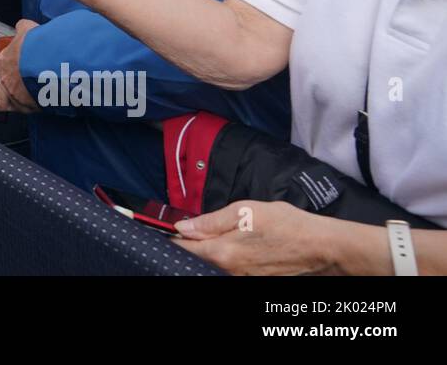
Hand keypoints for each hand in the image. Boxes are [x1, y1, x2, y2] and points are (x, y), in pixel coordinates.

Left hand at [0, 20, 39, 112]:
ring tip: (33, 94)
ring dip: (22, 102)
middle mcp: (9, 85)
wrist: (58, 62)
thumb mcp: (29, 31)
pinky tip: (48, 96)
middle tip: (13, 88)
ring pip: (16, 108)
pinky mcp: (38, 107)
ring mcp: (22, 99)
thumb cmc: (40, 47)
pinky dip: (40, 105)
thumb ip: (23, 30)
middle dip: (3, 94)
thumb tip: (21, 26)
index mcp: (4, 64)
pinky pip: (35, 110)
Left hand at [172, 200, 343, 274]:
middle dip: (195, 244)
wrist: (322, 248)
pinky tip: (241, 246)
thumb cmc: (287, 225)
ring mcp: (242, 279)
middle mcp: (230, 272)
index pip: (184, 248)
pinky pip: (231, 270)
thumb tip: (184, 227)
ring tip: (227, 235)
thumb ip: (211, 221)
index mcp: (223, 253)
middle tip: (200, 228)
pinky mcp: (254, 281)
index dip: (175, 237)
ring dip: (213, 251)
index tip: (170, 228)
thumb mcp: (245, 211)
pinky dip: (229, 258)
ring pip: (215, 265)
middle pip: (198, 258)